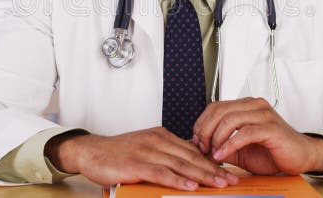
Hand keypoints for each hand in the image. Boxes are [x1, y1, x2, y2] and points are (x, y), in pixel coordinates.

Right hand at [44, 127, 238, 190]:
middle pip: (191, 157)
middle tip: (231, 179)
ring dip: (202, 176)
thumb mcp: (147, 147)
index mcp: (162, 136)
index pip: (193, 150)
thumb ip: (167, 153)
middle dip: (214, 170)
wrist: (91, 151)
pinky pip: (161, 172)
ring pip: (181, 164)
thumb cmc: (118, 153)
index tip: (228, 171)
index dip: (212, 162)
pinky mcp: (136, 164)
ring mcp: (147, 151)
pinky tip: (190, 186)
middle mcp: (157, 141)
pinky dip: (178, 180)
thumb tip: (189, 162)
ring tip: (219, 184)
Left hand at [192, 97, 322, 175]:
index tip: (197, 142)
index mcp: (246, 106)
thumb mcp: (239, 149)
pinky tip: (222, 155)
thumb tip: (198, 146)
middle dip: (205, 130)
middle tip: (202, 148)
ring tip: (213, 153)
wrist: (301, 158)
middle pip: (219, 110)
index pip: (215, 106)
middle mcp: (254, 105)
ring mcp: (264, 115)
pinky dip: (229, 144)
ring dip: (216, 137)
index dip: (201, 124)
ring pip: (230, 118)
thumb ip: (221, 144)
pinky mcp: (271, 128)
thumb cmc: (272, 152)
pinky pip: (245, 132)